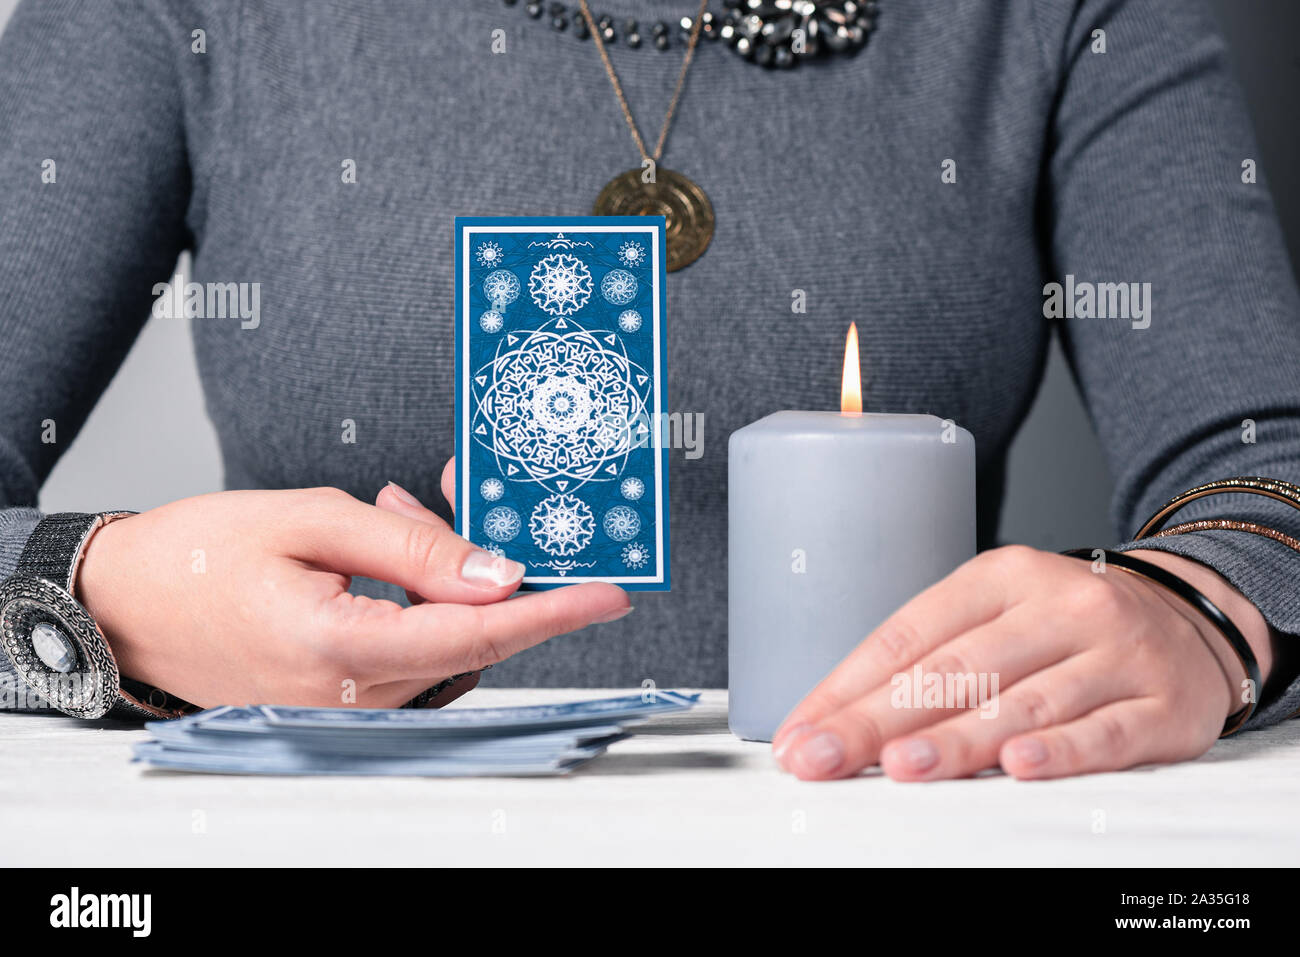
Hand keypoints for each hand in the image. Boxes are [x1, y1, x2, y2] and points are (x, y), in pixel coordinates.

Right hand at [76, 477, 629, 709]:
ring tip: (400, 512)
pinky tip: (388, 553)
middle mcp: (351, 694)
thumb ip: (414, 549)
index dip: (553, 611)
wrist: (120, 601)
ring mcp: (343, 705)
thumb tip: (496, 573)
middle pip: (468, 638)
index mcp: (342, 651)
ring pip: (441, 643)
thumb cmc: (196, 557)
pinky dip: (417, 602)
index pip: (479, 633)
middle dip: (486, 568)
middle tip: (469, 498)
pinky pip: (407, 653)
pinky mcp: (337, 698)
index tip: (609, 592)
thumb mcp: (312, 520)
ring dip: (445, 579)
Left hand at [772, 545, 1274, 781]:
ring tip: (901, 766)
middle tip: (822, 757)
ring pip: (1023, 701)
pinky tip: (1018, 767)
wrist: (1197, 616)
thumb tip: (840, 717)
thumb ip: (933, 659)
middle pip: (955, 670)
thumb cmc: (1071, 626)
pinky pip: (1106, 731)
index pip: (910, 633)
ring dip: (957, 739)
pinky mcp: (1164, 704)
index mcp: (1003, 577)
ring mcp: (1115, 653)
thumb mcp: (1002, 613)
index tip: (802, 730)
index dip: (849, 686)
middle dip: (877, 720)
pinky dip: (1060, 751)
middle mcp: (1059, 605)